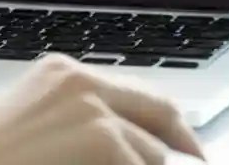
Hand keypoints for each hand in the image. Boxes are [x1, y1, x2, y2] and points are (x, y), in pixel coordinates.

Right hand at [0, 54, 205, 164]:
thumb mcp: (39, 131)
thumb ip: (84, 129)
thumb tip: (136, 149)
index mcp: (62, 74)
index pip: (142, 97)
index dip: (173, 130)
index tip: (190, 153)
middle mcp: (81, 82)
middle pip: (162, 117)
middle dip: (176, 153)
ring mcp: (94, 109)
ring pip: (153, 154)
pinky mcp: (102, 138)